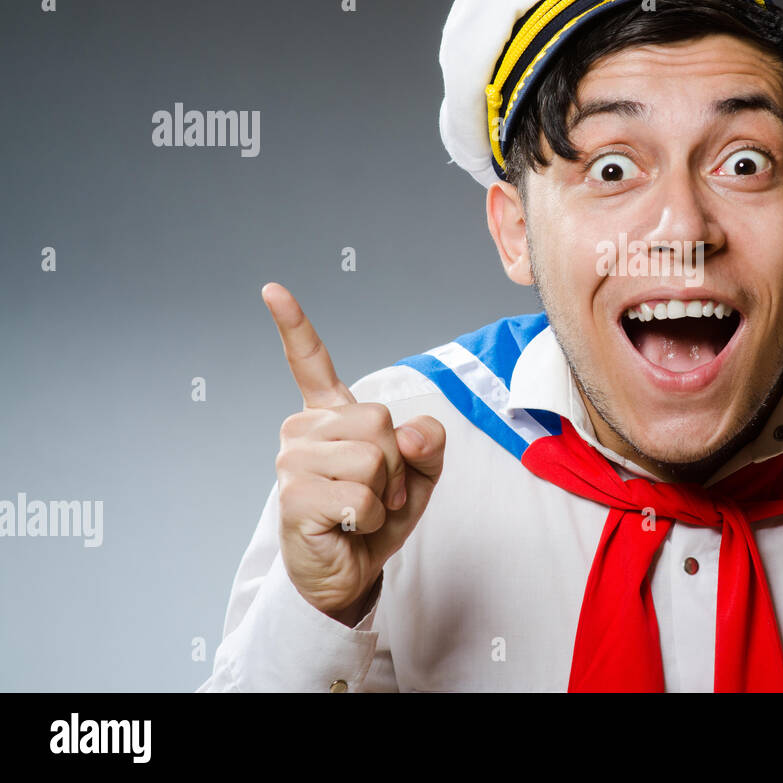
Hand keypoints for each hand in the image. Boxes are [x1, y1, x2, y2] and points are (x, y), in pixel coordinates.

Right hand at [263, 282, 444, 625]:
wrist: (350, 573)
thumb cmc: (378, 518)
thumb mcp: (419, 474)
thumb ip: (428, 443)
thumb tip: (408, 433)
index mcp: (331, 416)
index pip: (310, 362)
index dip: (294, 325)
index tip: (272, 290)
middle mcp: (304, 429)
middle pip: (380, 420)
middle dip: (397, 464)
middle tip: (380, 495)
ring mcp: (293, 459)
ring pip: (373, 458)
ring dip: (385, 495)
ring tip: (363, 511)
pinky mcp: (293, 495)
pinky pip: (361, 496)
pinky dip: (369, 518)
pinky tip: (346, 527)